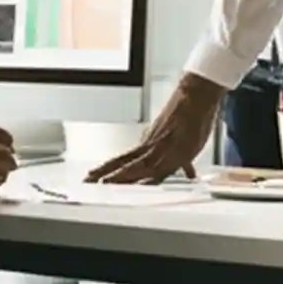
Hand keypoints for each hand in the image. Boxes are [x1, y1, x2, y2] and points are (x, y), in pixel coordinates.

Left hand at [85, 74, 224, 183]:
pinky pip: (155, 168)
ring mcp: (159, 149)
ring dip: (119, 176)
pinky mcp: (172, 151)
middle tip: (87, 180)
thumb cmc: (192, 117)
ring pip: (135, 166)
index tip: (96, 176)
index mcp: (150, 144)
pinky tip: (138, 185)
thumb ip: (184, 161)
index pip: (125, 159)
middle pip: (123, 162)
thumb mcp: (186, 142)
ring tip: (102, 184)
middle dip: (105, 173)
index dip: (110, 168)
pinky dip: (145, 177)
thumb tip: (188, 171)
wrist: (195, 98)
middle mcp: (150, 147)